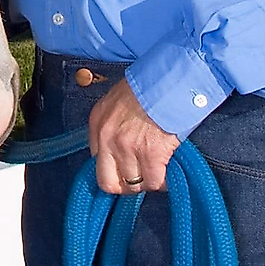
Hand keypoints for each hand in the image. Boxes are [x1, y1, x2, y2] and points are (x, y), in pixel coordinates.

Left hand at [88, 79, 178, 194]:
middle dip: (125, 185)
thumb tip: (120, 152)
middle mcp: (107, 137)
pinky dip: (163, 182)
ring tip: (158, 171)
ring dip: (147, 182)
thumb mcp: (116, 102)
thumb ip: (112, 126)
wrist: (166, 80)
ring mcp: (128, 147)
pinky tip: (168, 171)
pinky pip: (155, 182)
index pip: (96, 162)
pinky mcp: (151, 154)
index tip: (125, 170)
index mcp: (97, 123)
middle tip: (139, 179)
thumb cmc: (146, 87)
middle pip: (108, 182)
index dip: (113, 170)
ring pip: (134, 185)